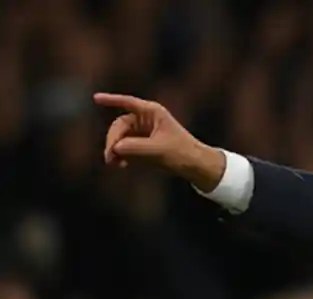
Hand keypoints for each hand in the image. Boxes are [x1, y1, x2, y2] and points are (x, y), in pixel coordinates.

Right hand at [92, 93, 224, 191]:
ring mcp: (144, 133)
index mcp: (153, 113)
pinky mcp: (144, 146)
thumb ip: (135, 148)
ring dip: (114, 150)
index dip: (111, 100)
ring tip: (114, 164)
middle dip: (113, 140)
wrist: (196, 167)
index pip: (128, 103)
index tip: (96, 98)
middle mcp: (147, 120)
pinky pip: (126, 148)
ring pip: (121, 138)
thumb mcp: (158, 150)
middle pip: (120, 126)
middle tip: (110, 156)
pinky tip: (120, 165)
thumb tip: (115, 148)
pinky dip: (121, 156)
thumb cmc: (181, 153)